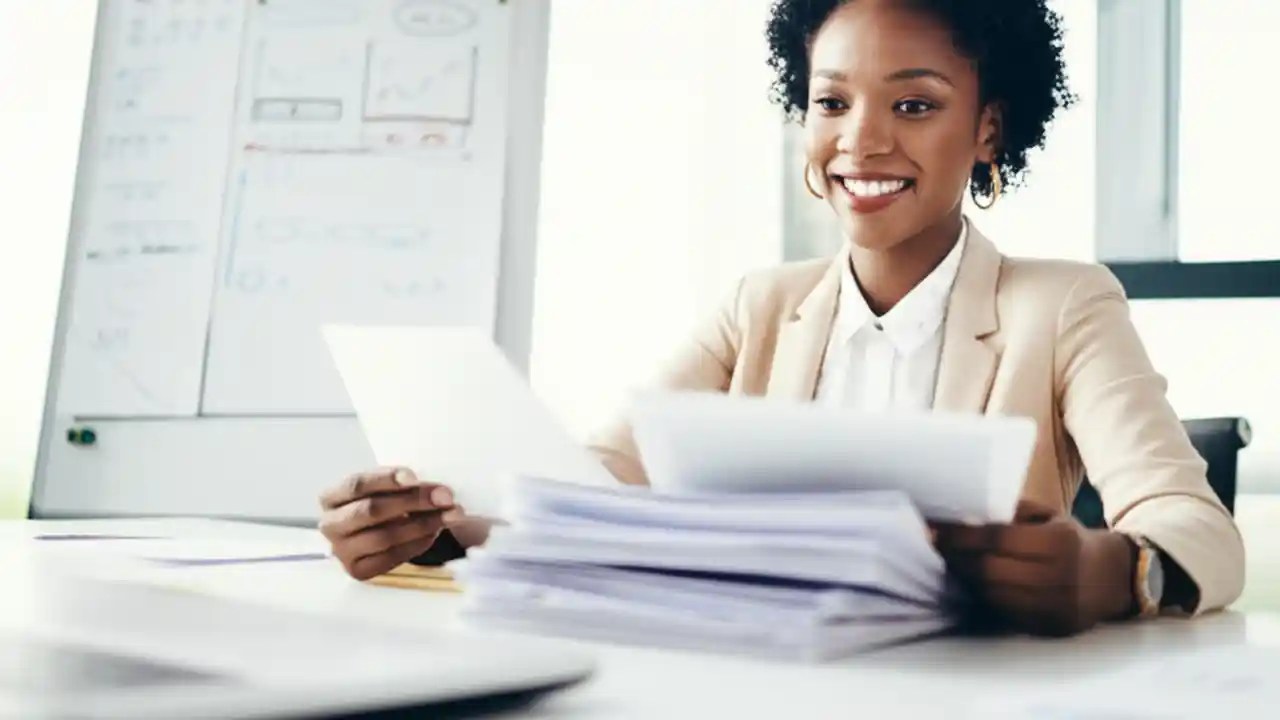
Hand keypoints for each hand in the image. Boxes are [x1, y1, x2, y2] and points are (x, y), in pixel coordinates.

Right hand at [318, 467, 468, 580]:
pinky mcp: (358, 571)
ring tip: (449, 515)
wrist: (375, 533)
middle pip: (372, 510)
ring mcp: (342, 551)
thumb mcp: (384, 487)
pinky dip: (417, 544)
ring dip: (422, 524)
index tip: (415, 477)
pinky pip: (391, 557)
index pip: (357, 484)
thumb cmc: (381, 502)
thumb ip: (402, 484)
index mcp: (331, 496)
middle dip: (413, 501)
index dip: (387, 479)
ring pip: (384, 536)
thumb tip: (438, 491)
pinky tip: (435, 532)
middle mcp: (330, 525)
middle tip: (445, 497)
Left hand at [932, 501, 1135, 636]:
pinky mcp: (1049, 627)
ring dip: (965, 579)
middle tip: (934, 547)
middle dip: (956, 558)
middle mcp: (1057, 577)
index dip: (960, 536)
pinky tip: (971, 583)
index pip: (996, 539)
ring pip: (992, 594)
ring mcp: (1053, 607)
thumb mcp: (1050, 517)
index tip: (934, 529)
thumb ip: (1011, 514)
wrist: (1114, 579)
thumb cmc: (1071, 541)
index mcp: (1057, 542)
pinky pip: (1004, 612)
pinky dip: (983, 597)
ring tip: (950, 562)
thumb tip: (964, 516)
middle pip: (989, 570)